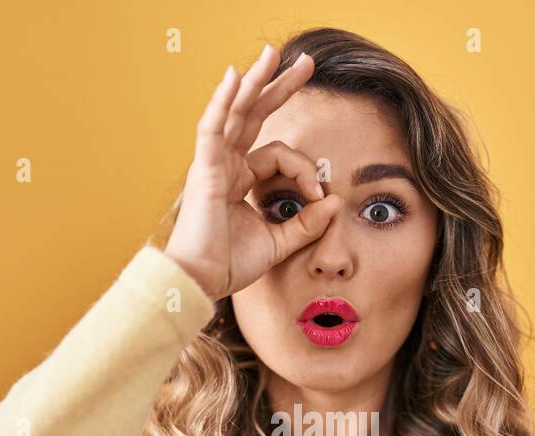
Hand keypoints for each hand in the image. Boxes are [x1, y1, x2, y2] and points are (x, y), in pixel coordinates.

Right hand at [163, 44, 344, 301]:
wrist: (200, 282)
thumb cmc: (229, 266)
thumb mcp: (279, 242)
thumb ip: (307, 223)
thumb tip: (335, 201)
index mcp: (240, 179)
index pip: (280, 156)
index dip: (306, 170)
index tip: (321, 195)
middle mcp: (226, 165)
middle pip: (255, 115)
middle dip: (280, 87)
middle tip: (306, 62)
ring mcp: (213, 164)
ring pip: (236, 112)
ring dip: (255, 81)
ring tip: (273, 53)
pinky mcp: (204, 171)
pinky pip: (212, 128)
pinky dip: (222, 102)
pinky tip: (235, 76)